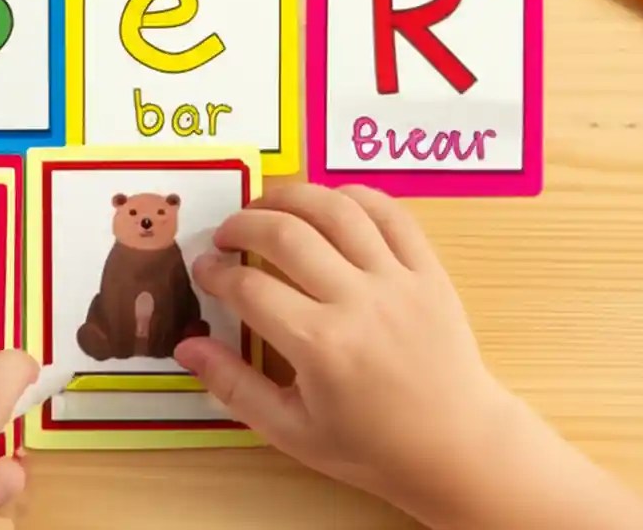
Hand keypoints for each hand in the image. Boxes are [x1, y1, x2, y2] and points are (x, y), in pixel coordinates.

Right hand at [175, 184, 642, 528]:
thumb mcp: (292, 431)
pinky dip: (355, 196)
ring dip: (292, 196)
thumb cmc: (370, 446)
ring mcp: (397, 281)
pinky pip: (391, 213)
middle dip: (243, 224)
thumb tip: (186, 345)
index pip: (249, 288)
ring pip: (336, 210)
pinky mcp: (428, 271)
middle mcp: (357, 302)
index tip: (204, 271)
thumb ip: (234, 386)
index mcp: (319, 346)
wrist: (456, 445)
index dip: (215, 272)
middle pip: (285, 234)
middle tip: (226, 235)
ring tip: (267, 204)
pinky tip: (327, 201)